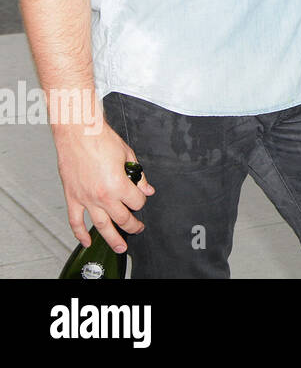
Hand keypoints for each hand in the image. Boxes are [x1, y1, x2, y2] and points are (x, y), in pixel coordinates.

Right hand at [53, 123, 153, 252]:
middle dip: (133, 225)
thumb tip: (147, 189)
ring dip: (112, 238)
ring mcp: (86, 198)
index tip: (141, 198)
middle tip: (138, 229)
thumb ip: (139, 176)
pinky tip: (87, 241)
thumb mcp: (128, 156)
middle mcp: (102, 195)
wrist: (78, 133)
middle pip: (122, 218)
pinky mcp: (72, 197)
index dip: (142, 201)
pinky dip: (80, 234)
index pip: (137, 202)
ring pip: (101, 226)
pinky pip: (75, 221)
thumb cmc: (102, 140)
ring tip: (120, 246)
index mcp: (118, 185)